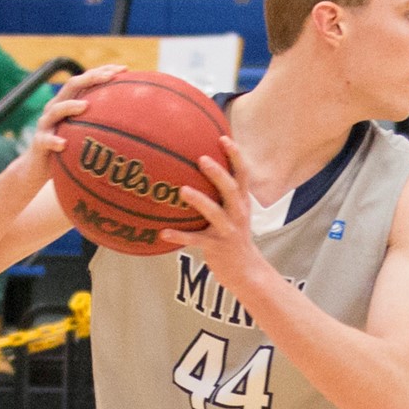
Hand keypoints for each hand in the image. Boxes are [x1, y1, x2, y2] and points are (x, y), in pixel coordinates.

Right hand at [17, 64, 125, 188]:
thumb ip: (104, 126)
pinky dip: (54, 141)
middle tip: (110, 77)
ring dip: (70, 106)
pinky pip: (45, 140)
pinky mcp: (39, 142)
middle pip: (71, 86)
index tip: (124, 69)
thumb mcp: (86, 136)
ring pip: (56, 109)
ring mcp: (46, 124)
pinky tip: (63, 144)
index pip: (87, 81)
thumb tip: (139, 127)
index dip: (104, 71)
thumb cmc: (68, 152)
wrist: (37, 169)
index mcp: (69, 103)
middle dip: (90, 78)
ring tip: (85, 106)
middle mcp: (56, 108)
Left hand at [158, 136, 262, 289]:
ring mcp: (229, 230)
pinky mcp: (217, 247)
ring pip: (215, 213)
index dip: (235, 155)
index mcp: (242, 202)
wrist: (246, 270)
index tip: (223, 137)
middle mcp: (238, 213)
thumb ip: (221, 193)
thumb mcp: (233, 212)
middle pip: (232, 189)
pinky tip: (162, 233)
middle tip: (202, 159)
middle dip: (218, 174)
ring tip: (182, 190)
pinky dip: (179, 236)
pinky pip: (196, 240)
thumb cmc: (232, 235)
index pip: (242, 174)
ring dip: (200, 201)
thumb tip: (197, 167)